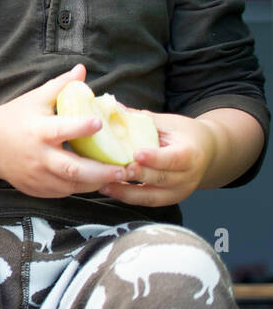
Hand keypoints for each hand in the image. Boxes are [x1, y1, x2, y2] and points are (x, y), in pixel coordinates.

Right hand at [0, 63, 128, 197]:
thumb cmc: (16, 118)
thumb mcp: (35, 99)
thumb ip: (60, 86)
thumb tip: (82, 69)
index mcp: (38, 131)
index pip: (61, 130)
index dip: (80, 127)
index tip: (99, 123)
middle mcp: (38, 156)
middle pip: (72, 169)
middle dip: (100, 171)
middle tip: (123, 169)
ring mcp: (37, 176)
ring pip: (71, 185)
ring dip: (96, 183)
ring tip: (118, 177)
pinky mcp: (37, 188)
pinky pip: (63, 192)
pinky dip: (81, 188)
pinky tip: (97, 182)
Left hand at [97, 111, 215, 206]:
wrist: (206, 151)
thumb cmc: (183, 133)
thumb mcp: (167, 122)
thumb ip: (141, 119)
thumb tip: (112, 107)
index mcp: (190, 154)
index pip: (174, 158)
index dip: (155, 158)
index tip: (136, 154)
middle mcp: (188, 176)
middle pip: (162, 179)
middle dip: (137, 176)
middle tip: (113, 170)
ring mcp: (180, 191)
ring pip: (152, 196)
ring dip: (126, 192)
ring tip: (103, 184)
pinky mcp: (169, 199)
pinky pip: (147, 201)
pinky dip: (128, 197)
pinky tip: (109, 189)